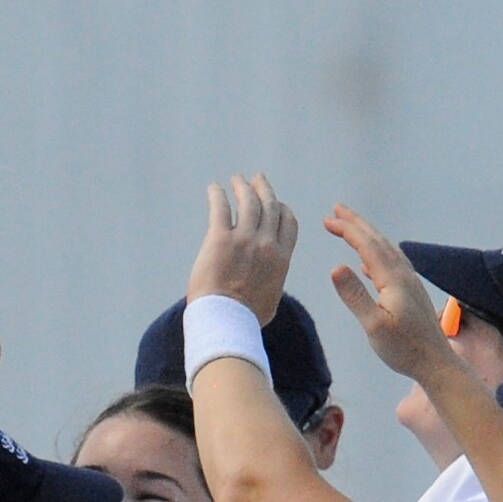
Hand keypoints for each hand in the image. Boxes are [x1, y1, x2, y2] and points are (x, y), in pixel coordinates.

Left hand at [187, 174, 297, 320]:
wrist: (227, 322)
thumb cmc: (246, 319)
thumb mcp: (270, 300)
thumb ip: (272, 283)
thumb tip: (268, 286)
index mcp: (281, 259)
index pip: (289, 223)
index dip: (283, 209)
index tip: (276, 203)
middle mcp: (267, 244)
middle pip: (270, 206)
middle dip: (265, 190)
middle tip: (257, 179)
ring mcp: (244, 239)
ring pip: (249, 201)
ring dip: (243, 187)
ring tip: (237, 180)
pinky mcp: (220, 239)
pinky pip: (220, 207)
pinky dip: (218, 194)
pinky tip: (214, 188)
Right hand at [322, 204, 448, 383]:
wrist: (435, 362)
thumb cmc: (403, 349)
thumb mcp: (374, 326)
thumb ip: (355, 296)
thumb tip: (336, 267)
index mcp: (393, 279)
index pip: (367, 246)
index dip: (348, 230)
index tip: (328, 220)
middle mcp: (403, 274)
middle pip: (378, 240)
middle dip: (357, 224)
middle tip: (336, 210)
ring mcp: (409, 281)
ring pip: (386, 249)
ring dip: (367, 235)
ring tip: (350, 228)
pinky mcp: (411, 292)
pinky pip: (391, 263)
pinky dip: (376, 255)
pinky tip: (367, 264)